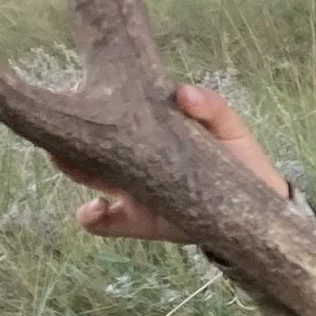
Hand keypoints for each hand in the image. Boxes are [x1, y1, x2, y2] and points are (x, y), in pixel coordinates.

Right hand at [59, 83, 291, 239]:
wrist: (259, 206)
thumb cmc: (240, 156)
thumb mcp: (229, 126)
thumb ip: (211, 107)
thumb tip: (182, 92)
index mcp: (151, 130)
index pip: (115, 115)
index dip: (93, 106)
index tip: (74, 93)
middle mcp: (135, 158)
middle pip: (92, 146)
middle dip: (71, 138)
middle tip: (57, 131)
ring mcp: (134, 190)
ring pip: (91, 178)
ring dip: (74, 170)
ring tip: (65, 161)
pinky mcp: (140, 222)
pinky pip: (106, 223)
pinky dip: (93, 218)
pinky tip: (96, 209)